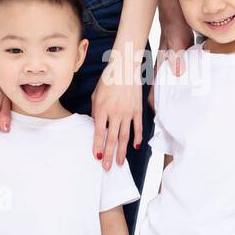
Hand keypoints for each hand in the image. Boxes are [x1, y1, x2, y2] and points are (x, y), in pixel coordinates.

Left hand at [92, 48, 143, 171]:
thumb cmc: (108, 79)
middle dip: (109, 155)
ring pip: (124, 136)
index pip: (99, 132)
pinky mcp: (138, 110)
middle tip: (107, 167)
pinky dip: (136, 138)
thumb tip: (97, 126)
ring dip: (122, 151)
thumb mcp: (96, 95)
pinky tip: (135, 147)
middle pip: (111, 138)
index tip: (97, 157)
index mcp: (102, 109)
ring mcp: (127, 112)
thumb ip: (96, 111)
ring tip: (120, 163)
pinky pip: (137, 127)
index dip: (97, 146)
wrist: (124, 67)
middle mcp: (115, 113)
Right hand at [148, 22, 192, 110]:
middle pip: (163, 94)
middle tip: (179, 119)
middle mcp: (163, 72)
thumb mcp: (176, 44)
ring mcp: (171, 69)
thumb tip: (177, 72)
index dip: (157, 108)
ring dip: (177, 97)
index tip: (164, 118)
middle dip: (168, 107)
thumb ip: (176, 58)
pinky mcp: (179, 64)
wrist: (176, 19)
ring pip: (172, 88)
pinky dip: (185, 87)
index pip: (154, 94)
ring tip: (187, 110)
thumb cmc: (173, 31)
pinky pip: (181, 79)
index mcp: (160, 70)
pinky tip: (194, 92)